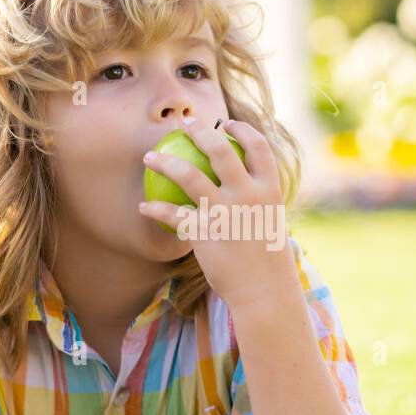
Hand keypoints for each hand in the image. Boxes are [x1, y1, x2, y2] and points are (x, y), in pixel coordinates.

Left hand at [138, 115, 295, 311]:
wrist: (265, 291)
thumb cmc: (268, 261)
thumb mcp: (272, 221)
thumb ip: (258, 200)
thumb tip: (245, 186)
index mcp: (269, 189)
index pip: (257, 146)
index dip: (241, 129)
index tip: (225, 123)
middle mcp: (247, 195)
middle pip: (220, 149)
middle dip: (198, 131)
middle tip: (183, 125)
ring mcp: (224, 212)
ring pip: (188, 174)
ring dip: (164, 162)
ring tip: (149, 157)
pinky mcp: (204, 233)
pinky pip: (173, 214)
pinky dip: (155, 209)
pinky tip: (143, 207)